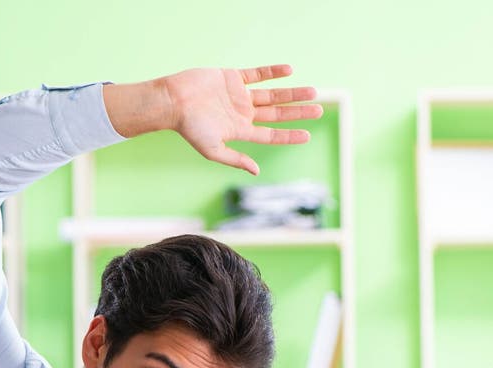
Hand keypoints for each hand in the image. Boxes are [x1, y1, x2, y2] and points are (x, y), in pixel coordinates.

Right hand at [103, 65, 321, 175]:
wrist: (174, 101)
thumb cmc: (189, 128)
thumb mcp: (213, 150)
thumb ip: (235, 159)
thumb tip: (256, 172)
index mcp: (239, 131)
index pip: (270, 134)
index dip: (290, 135)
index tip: (308, 135)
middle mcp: (242, 113)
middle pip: (276, 113)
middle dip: (297, 112)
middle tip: (319, 110)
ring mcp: (238, 95)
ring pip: (271, 94)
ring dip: (291, 93)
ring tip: (312, 91)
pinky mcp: (232, 77)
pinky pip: (256, 74)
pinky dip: (272, 72)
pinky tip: (289, 71)